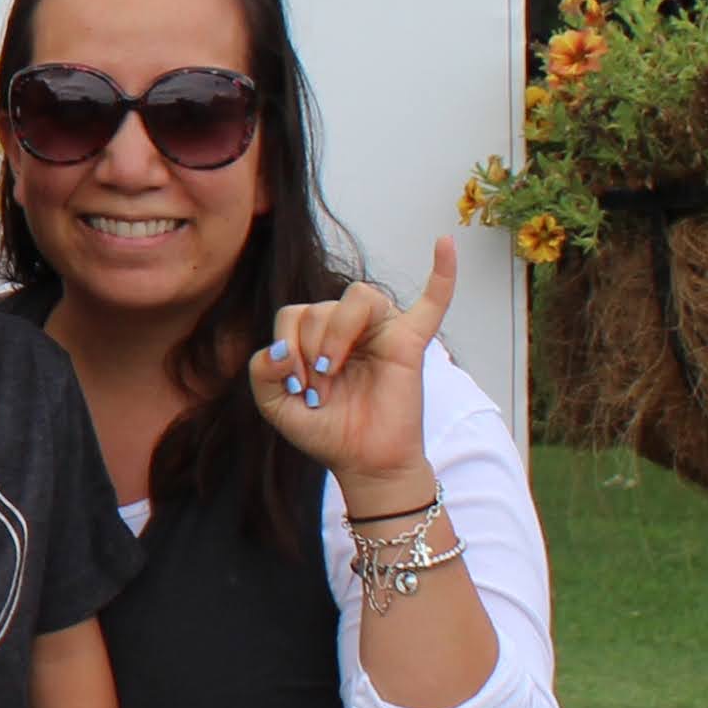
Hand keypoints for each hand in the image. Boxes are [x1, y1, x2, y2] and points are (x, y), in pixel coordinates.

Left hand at [252, 238, 459, 505]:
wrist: (364, 463)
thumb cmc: (325, 431)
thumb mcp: (274, 406)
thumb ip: (262, 373)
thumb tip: (281, 349)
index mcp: (316, 334)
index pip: (292, 313)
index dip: (286, 347)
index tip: (295, 387)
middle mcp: (347, 326)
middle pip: (319, 307)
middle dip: (309, 350)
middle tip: (318, 390)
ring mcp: (381, 331)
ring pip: (358, 297)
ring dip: (336, 334)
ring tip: (333, 370)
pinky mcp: (410, 342)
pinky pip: (432, 302)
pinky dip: (442, 272)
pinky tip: (445, 244)